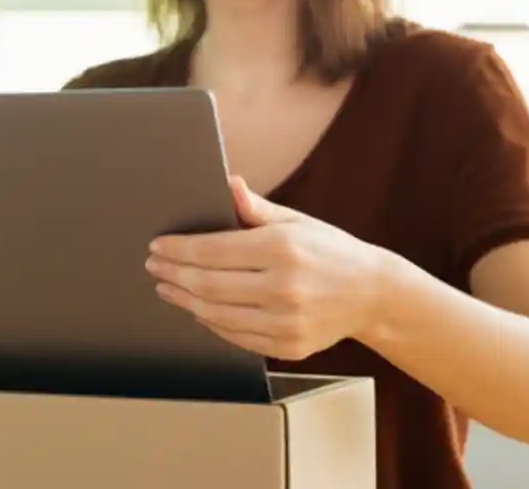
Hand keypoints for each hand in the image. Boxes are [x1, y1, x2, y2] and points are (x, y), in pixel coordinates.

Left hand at [146, 176, 387, 360]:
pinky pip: (236, 336)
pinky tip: (198, 309)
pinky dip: (211, 323)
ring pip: (217, 314)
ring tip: (168, 287)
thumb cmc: (330, 251)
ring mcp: (285, 321)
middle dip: (174, 274)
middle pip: (208, 284)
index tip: (158, 246)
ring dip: (185, 300)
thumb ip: (256, 208)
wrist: (373, 294)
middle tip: (155, 267)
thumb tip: (227, 183)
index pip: (213, 250)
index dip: (179, 249)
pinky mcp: (288, 345)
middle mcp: (283, 287)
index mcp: (282, 248)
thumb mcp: (296, 221)